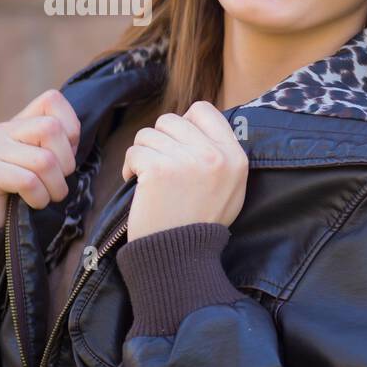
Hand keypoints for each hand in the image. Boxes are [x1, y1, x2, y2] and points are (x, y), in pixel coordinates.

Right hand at [0, 89, 81, 228]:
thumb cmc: (32, 190)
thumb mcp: (52, 162)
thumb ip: (62, 143)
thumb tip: (75, 135)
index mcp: (23, 122)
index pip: (51, 100)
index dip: (71, 127)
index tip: (68, 152)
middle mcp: (5, 129)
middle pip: (51, 128)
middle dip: (66, 162)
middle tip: (59, 180)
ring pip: (44, 160)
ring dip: (56, 186)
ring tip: (49, 195)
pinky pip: (27, 181)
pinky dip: (39, 197)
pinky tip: (34, 202)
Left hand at [121, 101, 248, 241]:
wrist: (181, 255)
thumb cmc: (202, 222)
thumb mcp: (232, 188)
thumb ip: (223, 155)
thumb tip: (198, 123)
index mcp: (236, 157)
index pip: (205, 111)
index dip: (186, 124)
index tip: (179, 145)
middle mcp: (215, 155)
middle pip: (172, 120)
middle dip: (160, 140)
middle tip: (160, 164)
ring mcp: (187, 161)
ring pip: (149, 133)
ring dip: (144, 153)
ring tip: (149, 177)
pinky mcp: (159, 169)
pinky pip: (135, 151)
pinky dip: (130, 167)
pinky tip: (137, 184)